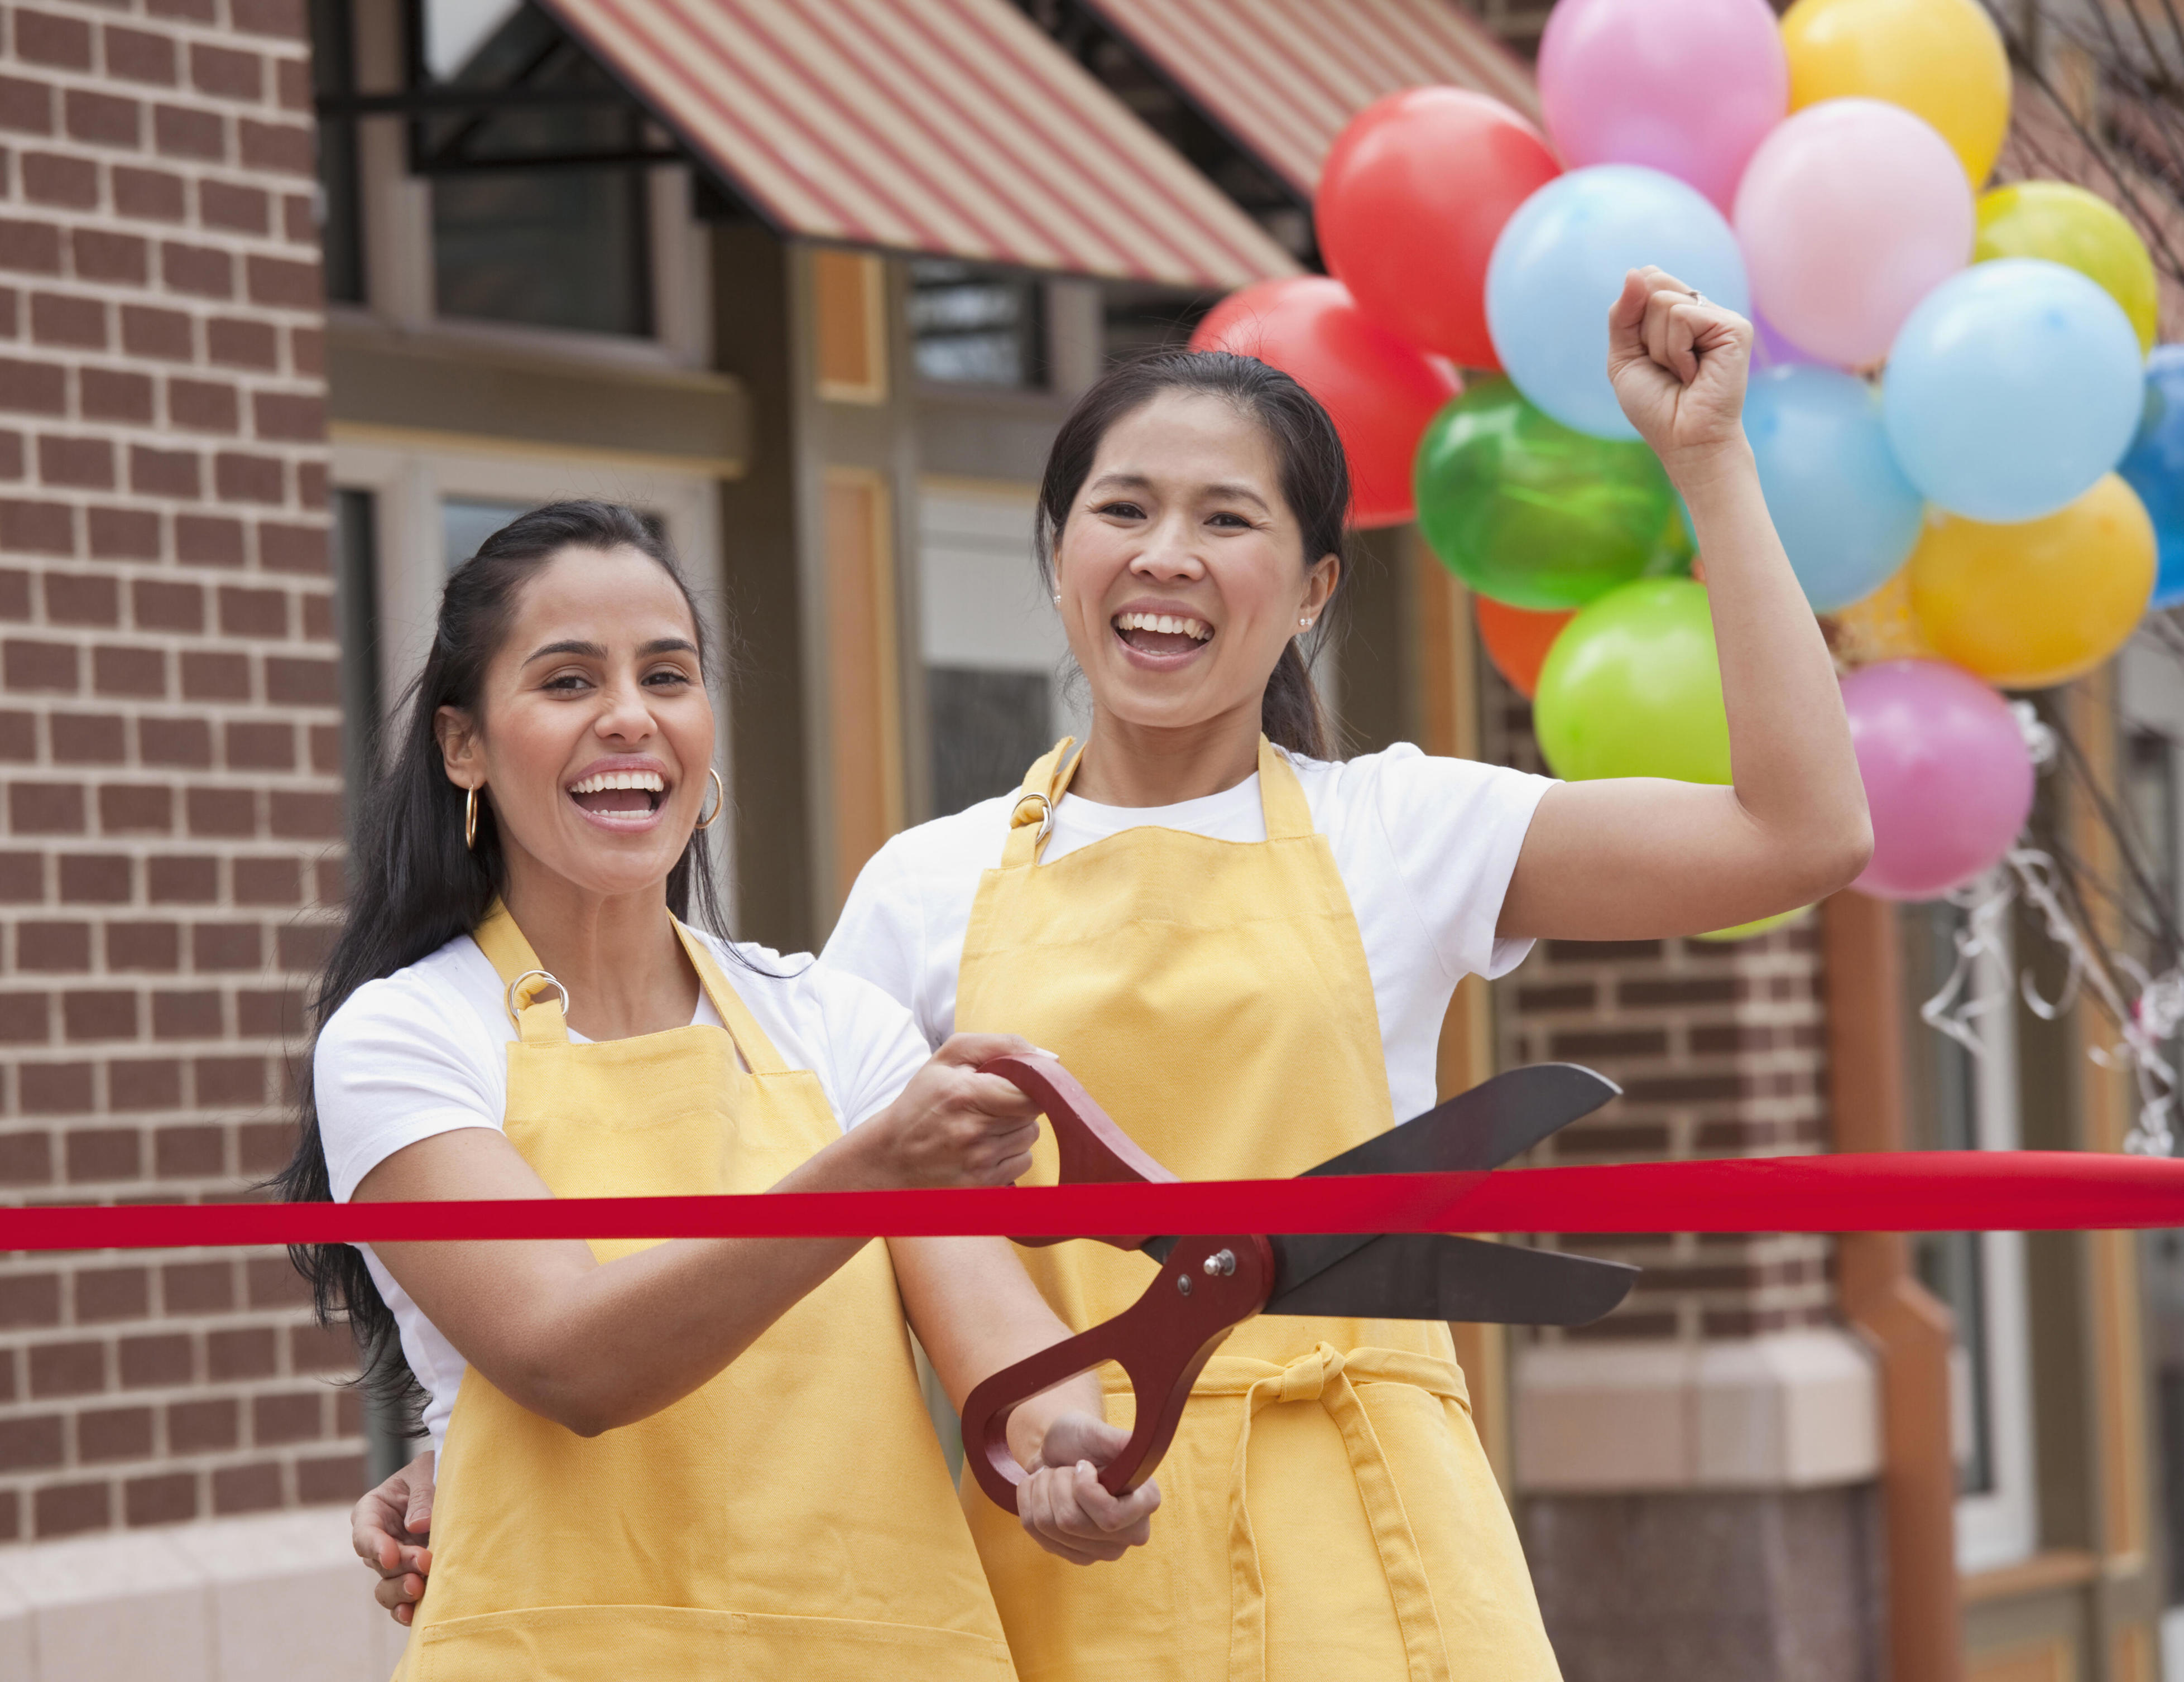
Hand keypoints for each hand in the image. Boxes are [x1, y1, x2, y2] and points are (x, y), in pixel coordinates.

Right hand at [352, 1450, 433, 1625]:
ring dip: (401, 1591)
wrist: (455, 1480)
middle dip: (401, 1566)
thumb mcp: (427, 1471)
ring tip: (420, 1589)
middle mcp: (379, 1540)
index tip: (390, 1556)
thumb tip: (418, 1525)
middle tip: (425, 1563)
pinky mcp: (411, 1575)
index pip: (365, 1532)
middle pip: (379, 1563)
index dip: (375, 1547)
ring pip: (387, 1586)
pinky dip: (406, 1608)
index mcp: (373, 1510)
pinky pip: (402, 1599)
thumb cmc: (434, 1470)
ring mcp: (394, 1562)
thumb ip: (422, 1495)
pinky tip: (414, 1616)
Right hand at [861, 1034, 1042, 1187]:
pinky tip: (982, 1148)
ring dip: (1014, 1129)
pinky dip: (1010, 1153)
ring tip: (981, 1126)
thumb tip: (1052, 1058)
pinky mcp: (983, 1186)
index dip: (1033, 1085)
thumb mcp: (950, 1057)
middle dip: (1017, 1104)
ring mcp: (978, 1163)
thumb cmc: (922, 1101)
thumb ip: (1002, 1045)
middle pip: (1032, 1113)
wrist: (890, 1157)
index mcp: (965, 1094)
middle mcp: (973, 1132)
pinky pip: (1023, 1162)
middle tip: (988, 1103)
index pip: (1031, 1091)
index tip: (1018, 1083)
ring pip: (1030, 1137)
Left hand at [1017, 1412, 1160, 1564]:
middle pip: (1071, 1522)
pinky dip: (1028, 1500)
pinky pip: (1033, 1530)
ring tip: (1053, 1476)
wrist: (1061, 1452)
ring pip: (1048, 1525)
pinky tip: (1042, 1491)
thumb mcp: (1099, 1432)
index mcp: (1146, 1502)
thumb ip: (1121, 1441)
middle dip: (1057, 1483)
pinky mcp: (1074, 1555)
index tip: (1082, 1464)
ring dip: (1041, 1489)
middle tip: (1066, 1468)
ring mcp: (1102, 1550)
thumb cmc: (1083, 1440)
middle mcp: (1130, 1534)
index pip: (1111, 1517)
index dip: (1084, 1489)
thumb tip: (1140, 1445)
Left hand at [1607, 266, 1753, 480]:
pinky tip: (1694, 373)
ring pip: (1663, 303)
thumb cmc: (1656, 406)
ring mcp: (1721, 317)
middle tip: (1666, 368)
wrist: (1684, 441)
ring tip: (1682, 374)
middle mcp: (1703, 310)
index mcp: (1680, 313)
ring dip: (1660, 349)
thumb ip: (1623, 314)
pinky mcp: (1734, 327)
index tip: (1646, 354)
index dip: (1633, 316)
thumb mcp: (1624, 357)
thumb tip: (1636, 272)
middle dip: (1644, 335)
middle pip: (1652, 287)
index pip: (1647, 280)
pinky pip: (1683, 317)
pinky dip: (1677, 351)